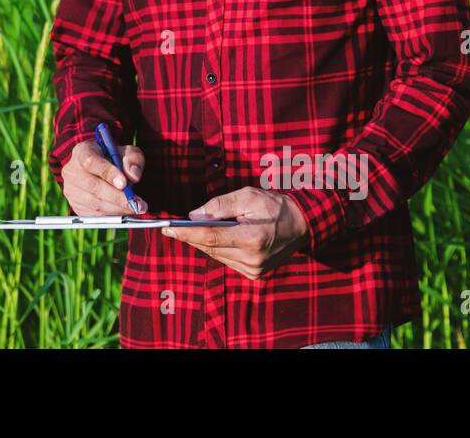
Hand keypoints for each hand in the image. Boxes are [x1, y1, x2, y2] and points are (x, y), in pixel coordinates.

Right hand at [60, 138, 146, 215]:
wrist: (100, 169)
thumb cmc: (114, 159)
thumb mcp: (126, 152)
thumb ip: (133, 160)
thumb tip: (134, 176)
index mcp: (82, 152)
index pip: (91, 162)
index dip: (108, 173)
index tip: (125, 183)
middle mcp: (72, 171)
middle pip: (93, 186)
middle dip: (118, 197)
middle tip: (137, 203)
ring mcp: (71, 190)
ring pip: (94, 203)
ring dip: (117, 209)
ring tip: (135, 208)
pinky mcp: (76, 206)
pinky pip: (94, 215)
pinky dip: (112, 216)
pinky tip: (125, 212)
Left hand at [161, 187, 307, 279]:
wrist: (302, 225)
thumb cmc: (275, 206)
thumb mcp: (248, 196)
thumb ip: (220, 205)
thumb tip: (194, 216)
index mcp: (252, 238)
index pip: (211, 237)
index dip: (186, 233)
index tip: (167, 229)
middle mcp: (252, 259)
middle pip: (210, 248)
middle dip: (190, 237)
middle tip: (171, 228)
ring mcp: (254, 269)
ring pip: (216, 255)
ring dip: (202, 243)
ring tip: (188, 231)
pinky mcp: (254, 274)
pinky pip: (226, 260)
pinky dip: (216, 249)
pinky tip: (210, 238)